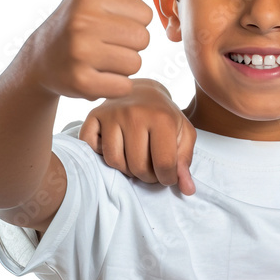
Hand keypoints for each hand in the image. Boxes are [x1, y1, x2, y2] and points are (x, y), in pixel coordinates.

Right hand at [26, 0, 153, 99]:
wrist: (39, 61)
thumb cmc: (73, 19)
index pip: (145, 15)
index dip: (131, 22)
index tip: (108, 23)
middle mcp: (82, 22)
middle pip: (143, 40)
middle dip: (129, 45)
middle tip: (104, 44)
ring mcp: (80, 53)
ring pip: (135, 63)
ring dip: (122, 66)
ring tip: (99, 59)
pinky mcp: (81, 82)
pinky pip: (123, 85)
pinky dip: (114, 84)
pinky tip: (95, 75)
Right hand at [79, 79, 196, 194]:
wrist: (144, 90)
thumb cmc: (165, 116)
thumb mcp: (184, 134)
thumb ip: (186, 161)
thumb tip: (187, 190)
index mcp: (161, 118)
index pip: (164, 163)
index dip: (167, 178)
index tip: (168, 176)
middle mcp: (134, 114)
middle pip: (137, 167)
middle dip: (147, 177)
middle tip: (152, 170)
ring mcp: (111, 114)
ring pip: (114, 161)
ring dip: (126, 169)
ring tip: (136, 160)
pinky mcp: (93, 115)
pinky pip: (91, 149)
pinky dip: (101, 155)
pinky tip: (116, 148)